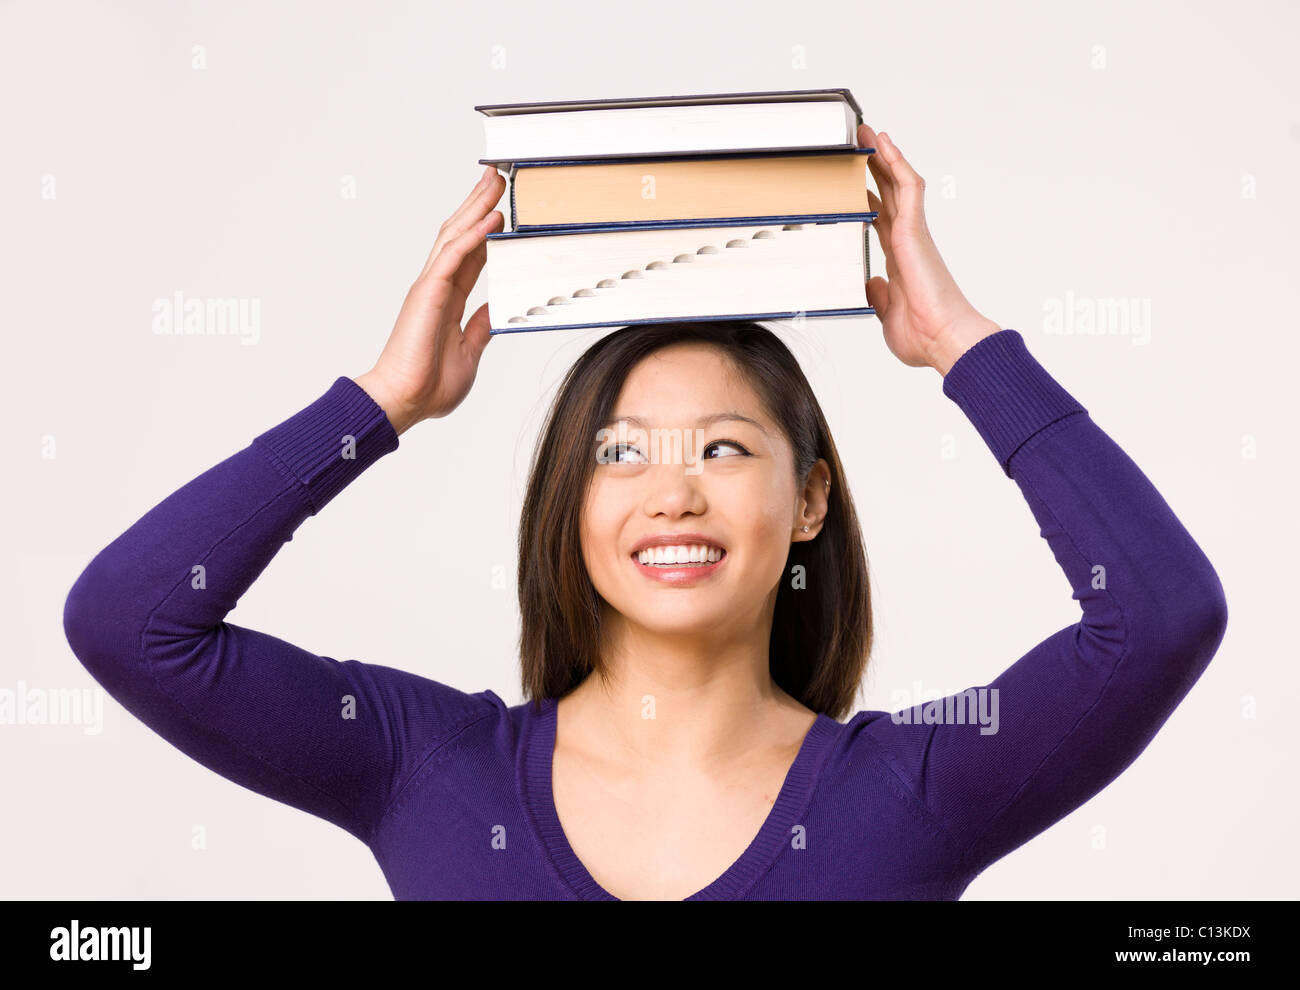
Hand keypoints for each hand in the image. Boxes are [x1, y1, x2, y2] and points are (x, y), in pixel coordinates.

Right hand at [354, 165, 505, 433]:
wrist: (404, 401)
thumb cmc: (428, 384)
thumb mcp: (469, 350)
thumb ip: (481, 327)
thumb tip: (496, 311)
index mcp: (447, 299)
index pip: (472, 255)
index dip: (487, 231)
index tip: (503, 210)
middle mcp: (437, 287)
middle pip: (461, 234)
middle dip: (479, 205)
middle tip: (498, 178)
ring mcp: (430, 287)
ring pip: (456, 235)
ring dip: (477, 207)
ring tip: (495, 183)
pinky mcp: (427, 293)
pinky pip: (454, 257)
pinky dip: (473, 235)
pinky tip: (492, 219)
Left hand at [860, 124, 1001, 374]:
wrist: (944, 340)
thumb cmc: (923, 336)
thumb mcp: (887, 315)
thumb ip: (879, 297)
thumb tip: (872, 283)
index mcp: (900, 260)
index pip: (881, 220)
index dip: (868, 199)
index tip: (854, 183)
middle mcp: (907, 242)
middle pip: (888, 194)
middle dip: (874, 168)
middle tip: (857, 145)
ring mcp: (913, 234)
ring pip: (899, 183)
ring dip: (884, 156)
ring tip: (867, 133)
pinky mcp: (915, 230)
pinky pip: (909, 187)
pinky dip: (897, 163)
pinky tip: (884, 144)